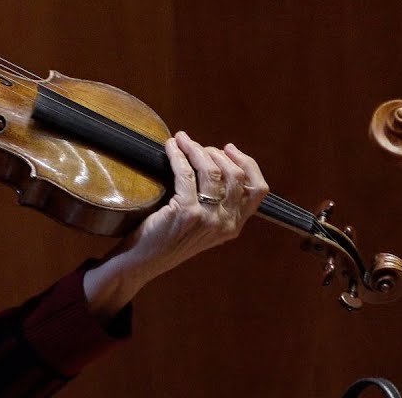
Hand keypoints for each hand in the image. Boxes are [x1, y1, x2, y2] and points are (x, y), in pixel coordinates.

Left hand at [83, 131, 268, 318]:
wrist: (143, 261)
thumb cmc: (169, 238)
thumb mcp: (204, 226)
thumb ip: (218, 204)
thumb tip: (217, 161)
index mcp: (234, 226)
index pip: (258, 190)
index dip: (246, 163)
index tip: (228, 149)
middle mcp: (225, 223)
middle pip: (235, 175)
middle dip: (215, 153)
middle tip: (196, 146)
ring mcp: (207, 218)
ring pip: (212, 170)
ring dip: (195, 148)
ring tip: (182, 140)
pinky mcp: (186, 212)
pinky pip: (186, 172)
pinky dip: (177, 154)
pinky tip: (171, 147)